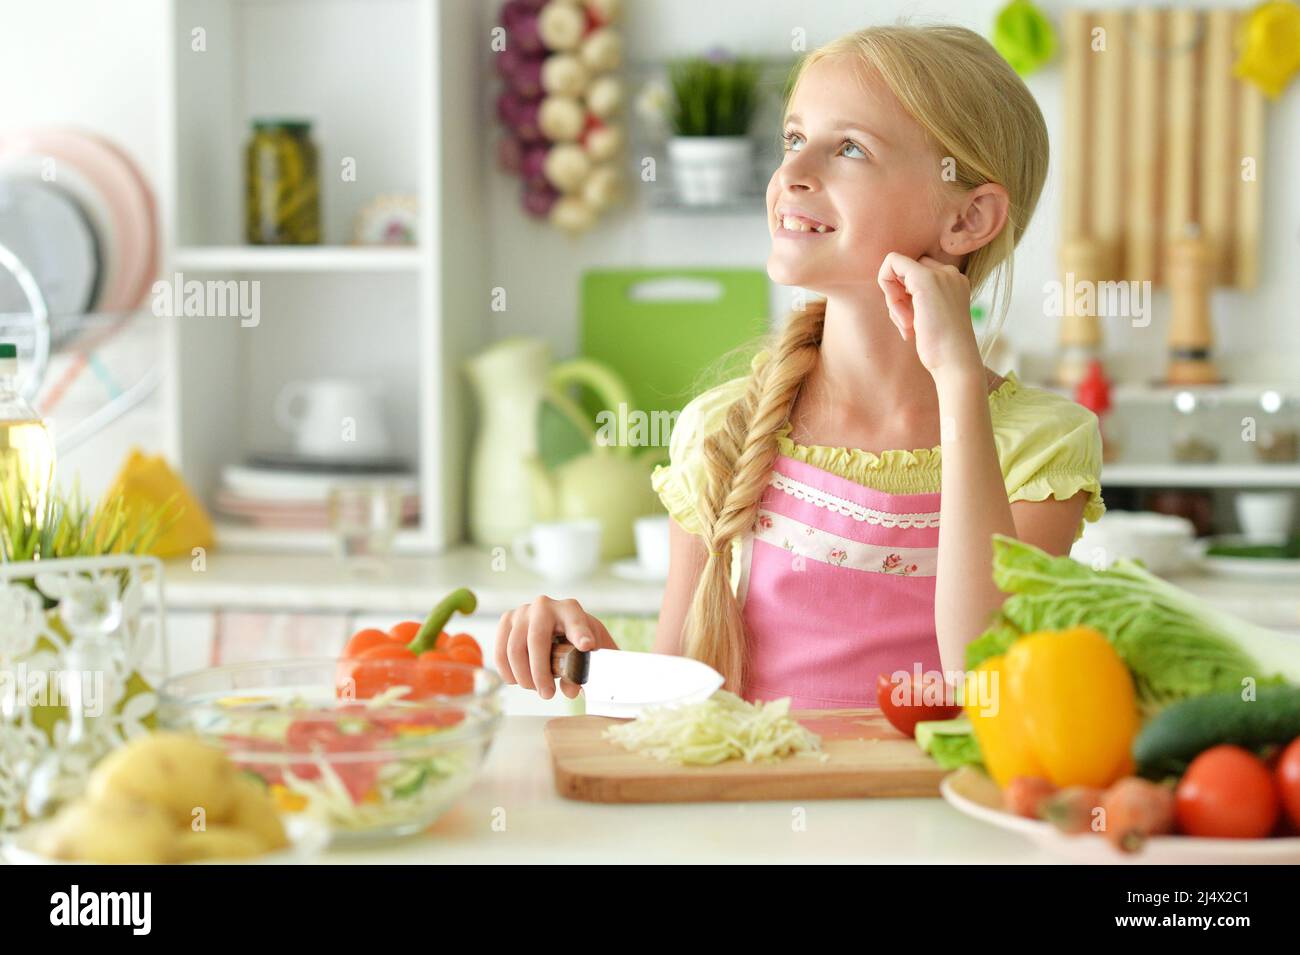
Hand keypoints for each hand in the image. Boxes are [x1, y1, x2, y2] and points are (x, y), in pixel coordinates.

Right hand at [494, 596, 618, 699]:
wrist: (557, 626)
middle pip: (537, 640)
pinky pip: (500, 652)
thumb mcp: (587, 653)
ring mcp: (522, 612)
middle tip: (547, 694)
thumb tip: (570, 690)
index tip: (587, 646)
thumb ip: (582, 671)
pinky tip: (518, 681)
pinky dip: (508, 673)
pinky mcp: (506, 621)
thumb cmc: (575, 639)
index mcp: (571, 610)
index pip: (576, 623)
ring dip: (523, 677)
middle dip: (540, 672)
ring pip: (514, 649)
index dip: (581, 634)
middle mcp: (544, 606)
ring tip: (535, 688)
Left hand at [877, 252, 981, 379]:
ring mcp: (940, 274)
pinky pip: (892, 263)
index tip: (910, 319)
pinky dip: (888, 292)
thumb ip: (916, 300)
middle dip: (897, 296)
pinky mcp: (925, 279)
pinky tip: (904, 321)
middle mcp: (950, 273)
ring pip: (897, 270)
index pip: (918, 272)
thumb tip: (892, 288)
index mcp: (954, 282)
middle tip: (906, 322)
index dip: (905, 294)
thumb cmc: (941, 348)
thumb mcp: (929, 318)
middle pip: (906, 270)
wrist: (955, 361)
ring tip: (908, 326)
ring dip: (894, 302)